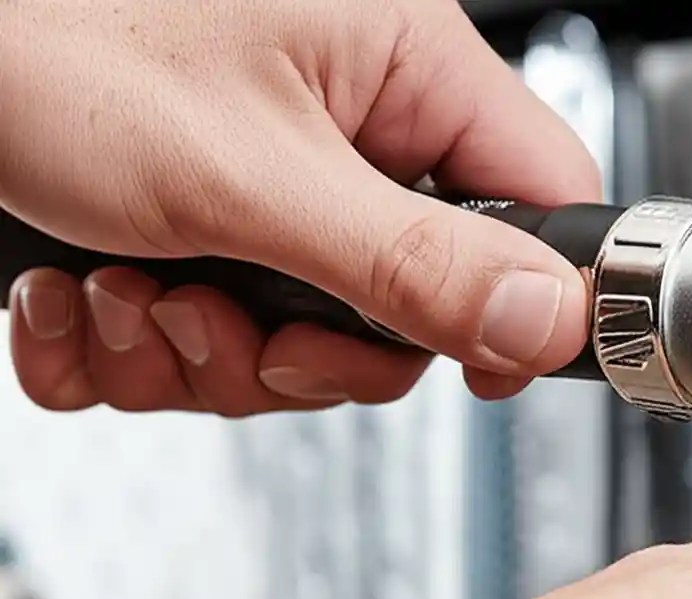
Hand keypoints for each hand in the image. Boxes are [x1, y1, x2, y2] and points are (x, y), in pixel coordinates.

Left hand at [0, 0, 599, 415]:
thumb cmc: (47, 41)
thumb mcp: (248, 178)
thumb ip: (411, 263)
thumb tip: (546, 319)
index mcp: (402, 69)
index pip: (541, 197)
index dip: (523, 299)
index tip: (476, 368)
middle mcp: (352, 123)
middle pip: (416, 296)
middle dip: (310, 349)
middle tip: (242, 326)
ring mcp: (281, 177)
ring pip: (310, 332)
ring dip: (204, 352)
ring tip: (128, 293)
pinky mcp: (210, 222)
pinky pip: (221, 331)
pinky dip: (141, 348)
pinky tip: (84, 295)